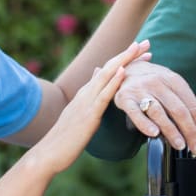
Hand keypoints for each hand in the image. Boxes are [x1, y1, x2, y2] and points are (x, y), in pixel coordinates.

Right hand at [32, 41, 151, 174]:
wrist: (49, 152)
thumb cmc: (66, 138)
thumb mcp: (80, 113)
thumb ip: (90, 95)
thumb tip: (97, 75)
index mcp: (86, 92)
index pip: (108, 70)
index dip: (125, 59)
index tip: (141, 50)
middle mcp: (86, 92)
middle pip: (110, 67)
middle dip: (128, 54)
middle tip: (146, 42)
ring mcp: (86, 101)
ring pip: (107, 75)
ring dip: (124, 60)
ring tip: (137, 48)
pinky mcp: (89, 115)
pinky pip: (103, 95)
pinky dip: (114, 82)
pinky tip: (123, 72)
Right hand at [113, 60, 195, 155]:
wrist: (126, 68)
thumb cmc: (153, 81)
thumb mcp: (173, 88)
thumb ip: (190, 106)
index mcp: (174, 80)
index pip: (192, 106)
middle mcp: (158, 83)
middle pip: (179, 110)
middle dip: (191, 132)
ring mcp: (141, 90)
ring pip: (159, 112)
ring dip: (171, 130)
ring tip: (181, 145)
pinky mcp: (125, 98)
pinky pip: (135, 112)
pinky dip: (145, 123)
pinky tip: (154, 134)